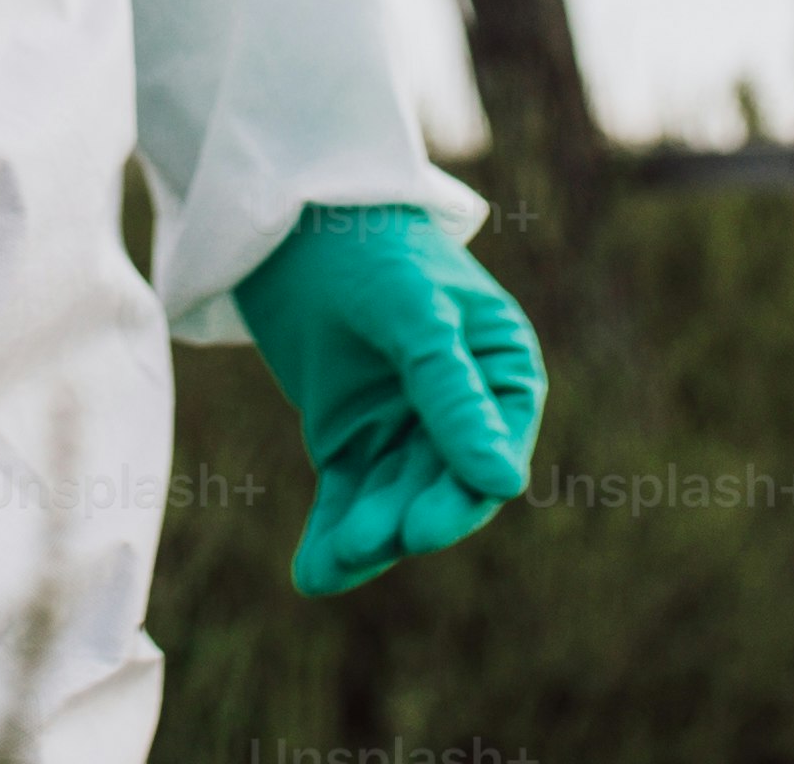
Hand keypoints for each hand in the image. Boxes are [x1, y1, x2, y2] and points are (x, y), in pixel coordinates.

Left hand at [229, 204, 543, 594]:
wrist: (291, 218)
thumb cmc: (370, 247)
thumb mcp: (412, 310)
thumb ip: (449, 390)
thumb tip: (502, 482)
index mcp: (502, 368)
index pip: (495, 447)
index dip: (462, 492)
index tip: (423, 528)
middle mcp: (462, 410)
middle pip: (441, 483)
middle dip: (404, 515)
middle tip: (364, 540)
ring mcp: (405, 429)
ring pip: (393, 498)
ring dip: (367, 531)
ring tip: (333, 559)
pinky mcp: (352, 442)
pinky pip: (348, 499)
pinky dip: (331, 534)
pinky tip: (312, 575)